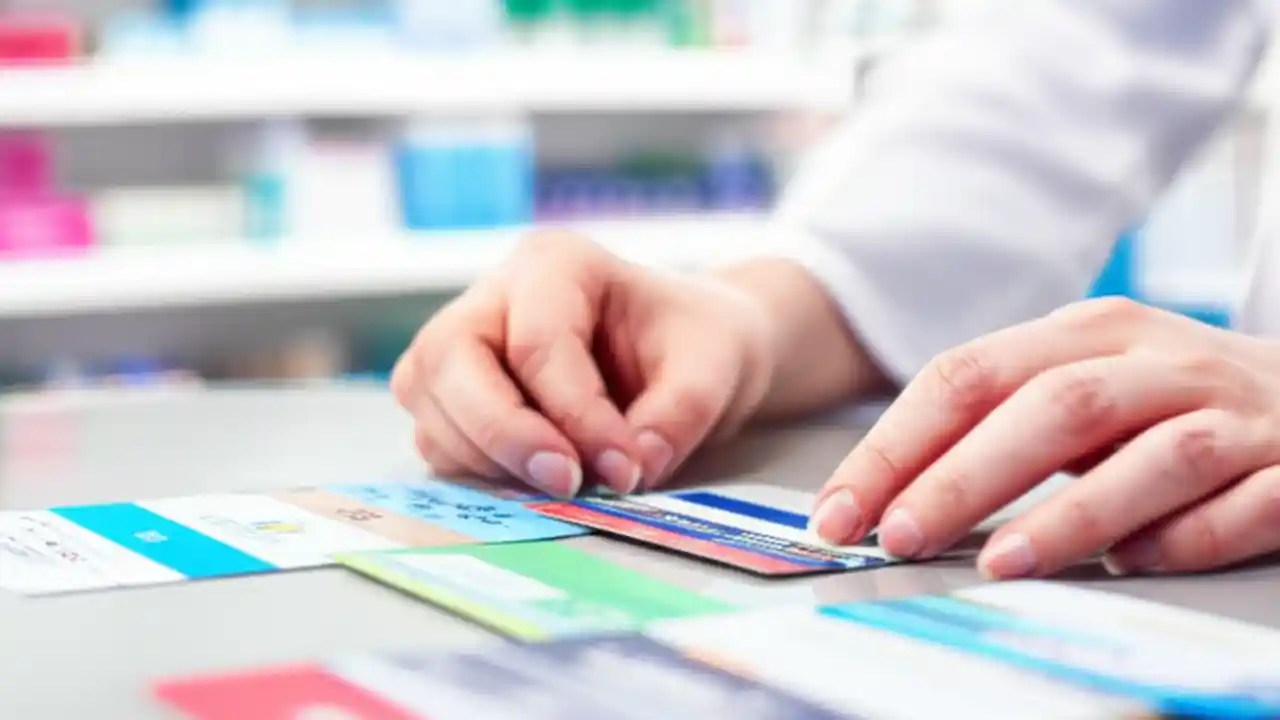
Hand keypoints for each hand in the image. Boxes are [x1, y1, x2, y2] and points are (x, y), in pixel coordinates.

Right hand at [391, 231, 776, 496]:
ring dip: (488, 457)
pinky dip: (478, 468)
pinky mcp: (454, 393)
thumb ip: (680, 415)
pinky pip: (436, 436)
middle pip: (451, 358)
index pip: (538, 342)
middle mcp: (495, 294)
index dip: (577, 416)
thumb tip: (635, 467)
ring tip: (566, 485)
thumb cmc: (696, 343)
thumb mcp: (716, 368)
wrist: (688, 353)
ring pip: (431, 401)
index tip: (625, 471)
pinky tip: (536, 481)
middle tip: (568, 485)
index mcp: (559, 263)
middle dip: (503, 433)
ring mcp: (464, 342)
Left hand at [811, 297, 1279, 577]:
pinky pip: (1239, 501)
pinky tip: (1133, 564)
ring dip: (1070, 512)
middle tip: (898, 534)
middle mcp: (1154, 359)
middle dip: (962, 474)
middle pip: (1045, 406)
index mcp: (1084, 332)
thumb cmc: (1167, 399)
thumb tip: (892, 494)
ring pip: (1148, 450)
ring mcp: (1230, 409)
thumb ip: (1000, 424)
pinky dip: (1184, 535)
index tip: (840, 511)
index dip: (894, 445)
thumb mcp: (1079, 385)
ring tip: (999, 563)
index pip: (966, 376)